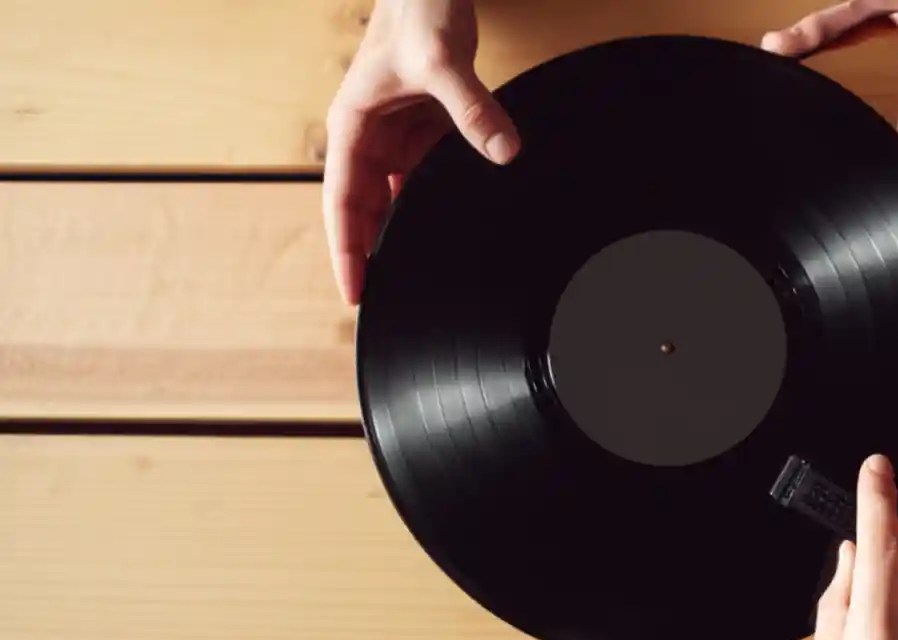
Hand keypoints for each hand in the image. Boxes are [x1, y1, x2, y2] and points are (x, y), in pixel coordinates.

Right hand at [323, 0, 520, 303]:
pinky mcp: (427, 129)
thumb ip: (472, 108)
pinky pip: (429, 176)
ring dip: (408, 232)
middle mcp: (370, 137)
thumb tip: (505, 150)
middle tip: (391, 303)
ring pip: (398, 198)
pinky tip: (457, 229)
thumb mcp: (442, 60)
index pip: (343, 202)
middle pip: (367, 210)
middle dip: (374, 254)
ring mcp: (399, 135)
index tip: (355, 292)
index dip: (346, 250)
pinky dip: (440, 202)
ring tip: (424, 278)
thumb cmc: (418, 10)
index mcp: (353, 127)